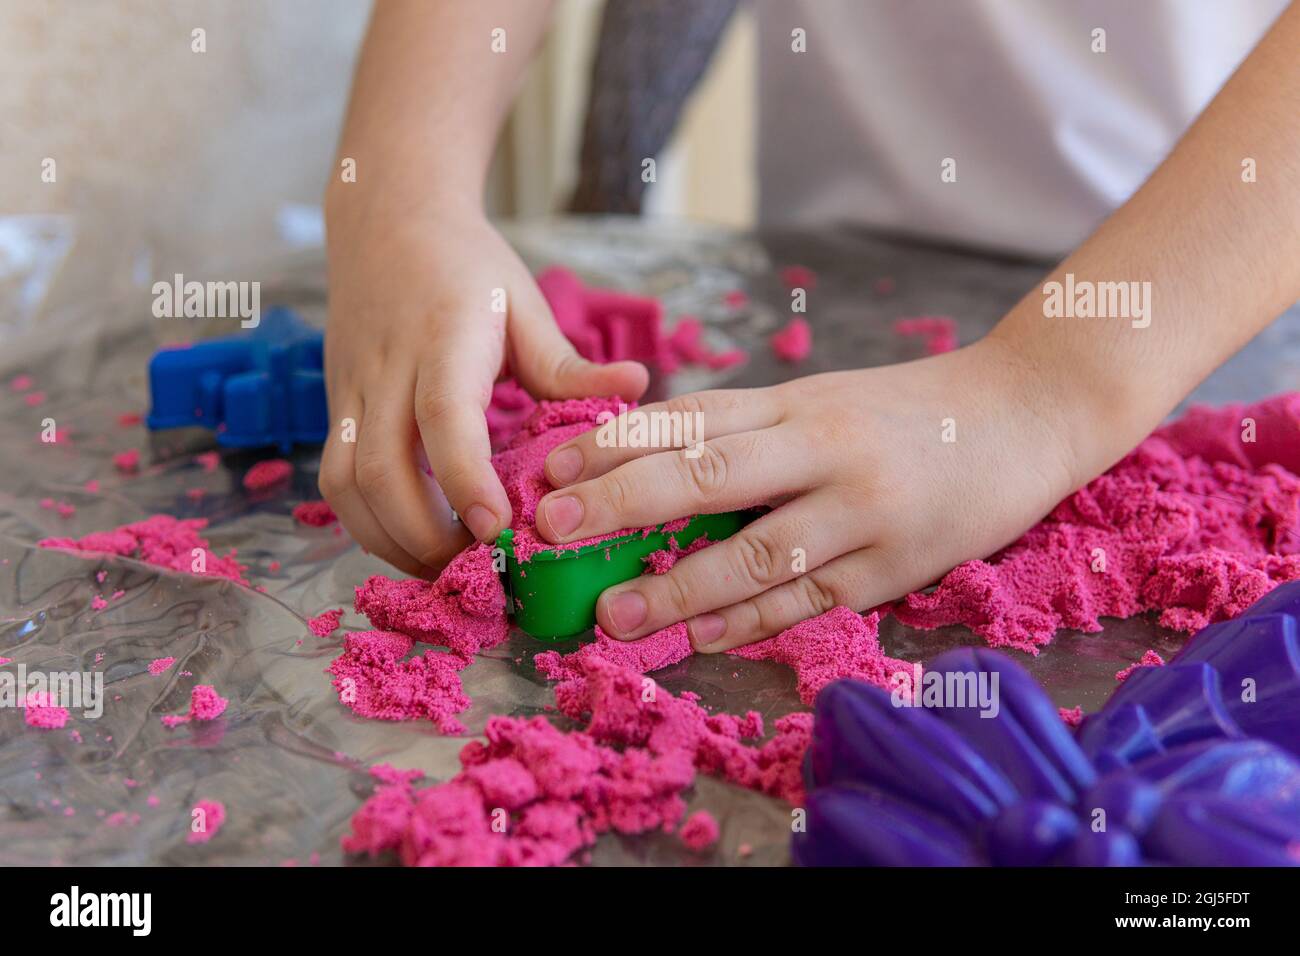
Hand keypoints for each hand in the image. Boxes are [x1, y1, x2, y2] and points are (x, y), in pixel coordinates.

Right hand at [320, 202, 647, 577]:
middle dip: (424, 534)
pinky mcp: (332, 404)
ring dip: (388, 539)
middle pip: (381, 468)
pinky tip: (409, 540)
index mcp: (443, 340)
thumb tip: (637, 385)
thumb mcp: (524, 304)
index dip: (466, 480)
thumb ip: (570, 363)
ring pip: (344, 484)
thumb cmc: (465, 265)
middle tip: (477, 566)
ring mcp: (349, 389)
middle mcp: (386, 369)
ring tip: (442, 566)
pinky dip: (365, 522)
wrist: (386, 219)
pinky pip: (335, 478)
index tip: (497, 529)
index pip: (444, 419)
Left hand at [535, 337, 1092, 650]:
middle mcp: (823, 449)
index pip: (691, 418)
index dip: (614, 442)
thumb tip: (650, 458)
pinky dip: (753, 620)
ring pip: (757, 551)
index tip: (552, 465)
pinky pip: (812, 598)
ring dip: (679, 585)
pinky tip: (703, 635)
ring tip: (615, 613)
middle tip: (553, 528)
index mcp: (798, 402)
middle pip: (709, 472)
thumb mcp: (825, 398)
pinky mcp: (895, 564)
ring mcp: (862, 510)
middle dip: (623, 501)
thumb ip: (751, 426)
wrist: (1026, 411)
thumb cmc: (909, 410)